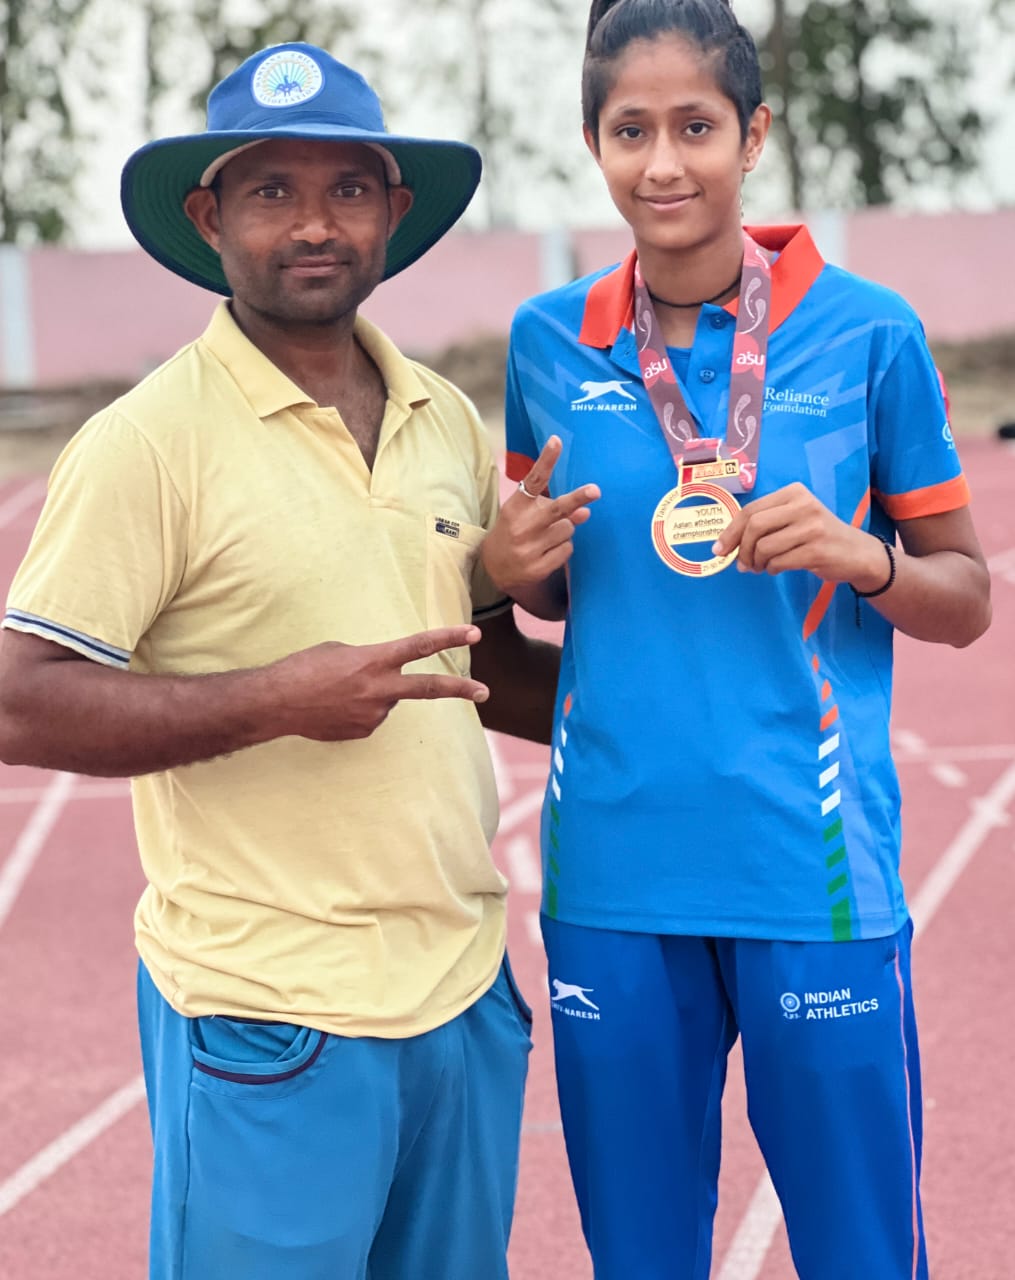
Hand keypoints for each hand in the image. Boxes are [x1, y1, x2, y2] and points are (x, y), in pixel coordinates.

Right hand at [271, 626, 487, 741]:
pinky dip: (358, 710)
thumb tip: (383, 677)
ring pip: (387, 700)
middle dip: (460, 689)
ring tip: (339, 691)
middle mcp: (380, 689)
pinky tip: (335, 707)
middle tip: (485, 692)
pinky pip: (370, 716)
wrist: (276, 703)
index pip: (420, 646)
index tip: (474, 634)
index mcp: (374, 660)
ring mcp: (373, 714)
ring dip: (372, 694)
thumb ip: (371, 661)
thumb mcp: (340, 652)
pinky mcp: (363, 732)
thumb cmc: (304, 668)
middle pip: (429, 688)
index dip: (449, 638)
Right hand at [482, 437, 600, 590]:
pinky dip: (563, 548)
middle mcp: (521, 526)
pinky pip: (566, 550)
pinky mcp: (537, 568)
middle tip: (595, 490)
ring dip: (565, 530)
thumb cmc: (512, 533)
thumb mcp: (525, 516)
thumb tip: (586, 511)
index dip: (546, 461)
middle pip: (557, 509)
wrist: (490, 568)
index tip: (556, 441)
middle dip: (578, 498)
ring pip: (568, 529)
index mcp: (515, 507)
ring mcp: (529, 549)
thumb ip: (553, 509)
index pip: (533, 480)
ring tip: (548, 536)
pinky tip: (547, 551)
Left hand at [712, 482, 889, 587]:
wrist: (857, 552)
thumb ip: (764, 525)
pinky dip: (772, 569)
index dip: (730, 532)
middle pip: (754, 527)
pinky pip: (779, 562)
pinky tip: (777, 568)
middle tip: (742, 564)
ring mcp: (812, 527)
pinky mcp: (817, 550)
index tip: (719, 550)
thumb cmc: (817, 535)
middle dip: (741, 549)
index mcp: (794, 493)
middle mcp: (803, 505)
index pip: (751, 510)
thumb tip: (726, 545)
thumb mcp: (793, 518)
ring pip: (765, 547)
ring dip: (756, 562)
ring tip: (761, 567)